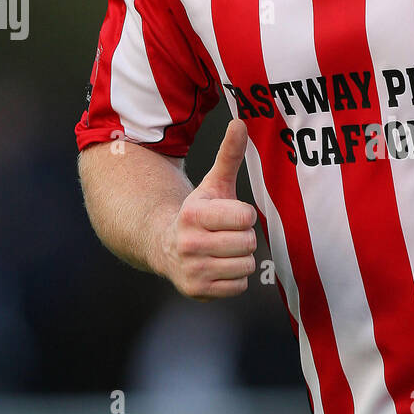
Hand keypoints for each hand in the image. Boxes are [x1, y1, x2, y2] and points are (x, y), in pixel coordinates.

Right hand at [162, 119, 256, 299]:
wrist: (165, 246)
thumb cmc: (199, 214)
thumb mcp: (213, 184)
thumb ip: (228, 155)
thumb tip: (240, 122)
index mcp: (193, 214)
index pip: (245, 217)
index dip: (242, 215)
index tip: (228, 215)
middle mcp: (188, 243)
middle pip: (248, 243)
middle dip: (242, 238)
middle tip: (225, 235)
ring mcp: (192, 270)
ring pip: (246, 266)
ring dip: (240, 259)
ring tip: (221, 250)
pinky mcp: (196, 291)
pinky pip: (239, 287)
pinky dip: (234, 279)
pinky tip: (217, 267)